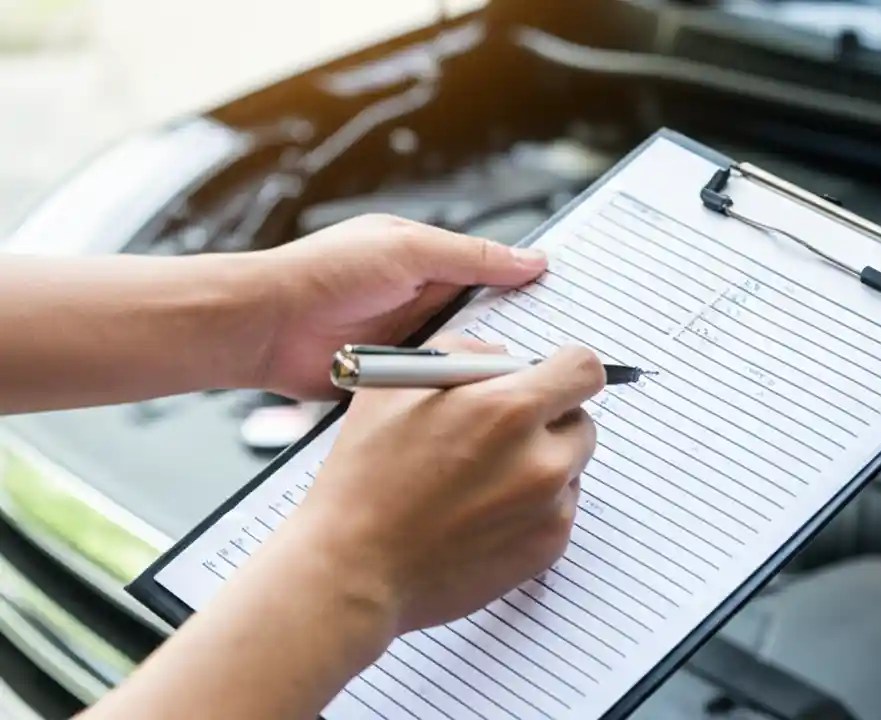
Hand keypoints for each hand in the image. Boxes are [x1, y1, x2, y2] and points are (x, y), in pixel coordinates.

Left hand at [245, 214, 546, 398]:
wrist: (265, 327)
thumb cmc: (324, 274)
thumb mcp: (409, 250)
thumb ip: (473, 257)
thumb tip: (531, 260)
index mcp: (428, 262)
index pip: (494, 274)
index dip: (527, 289)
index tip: (563, 306)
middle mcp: (422, 302)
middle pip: (486, 321)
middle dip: (512, 336)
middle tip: (548, 353)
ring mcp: (409, 343)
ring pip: (466, 359)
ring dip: (481, 368)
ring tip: (518, 380)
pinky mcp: (395, 379)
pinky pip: (437, 388)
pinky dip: (452, 393)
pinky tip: (475, 401)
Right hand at [291, 336, 604, 634]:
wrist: (354, 568)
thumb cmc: (366, 476)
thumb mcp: (398, 384)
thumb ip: (465, 353)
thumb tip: (505, 359)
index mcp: (508, 409)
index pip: (583, 369)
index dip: (563, 369)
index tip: (548, 377)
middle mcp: (541, 459)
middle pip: (581, 420)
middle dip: (549, 419)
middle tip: (502, 433)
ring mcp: (550, 508)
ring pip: (572, 467)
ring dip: (542, 463)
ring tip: (480, 480)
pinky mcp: (549, 546)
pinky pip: (560, 508)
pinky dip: (534, 505)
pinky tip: (482, 513)